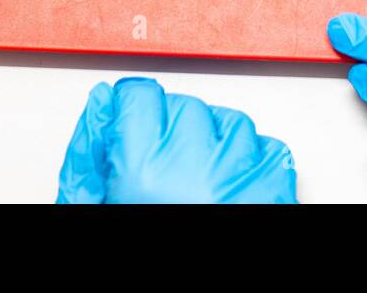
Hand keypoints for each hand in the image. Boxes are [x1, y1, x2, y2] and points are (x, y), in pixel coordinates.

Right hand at [56, 77, 296, 202]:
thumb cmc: (152, 270)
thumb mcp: (99, 211)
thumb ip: (90, 160)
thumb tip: (98, 114)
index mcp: (144, 174)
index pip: (137, 97)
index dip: (130, 114)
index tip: (130, 127)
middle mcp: (197, 170)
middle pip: (181, 107)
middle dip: (168, 133)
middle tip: (161, 175)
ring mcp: (243, 178)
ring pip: (228, 122)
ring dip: (213, 145)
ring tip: (198, 186)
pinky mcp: (277, 191)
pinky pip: (267, 150)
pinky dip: (251, 163)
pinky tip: (230, 190)